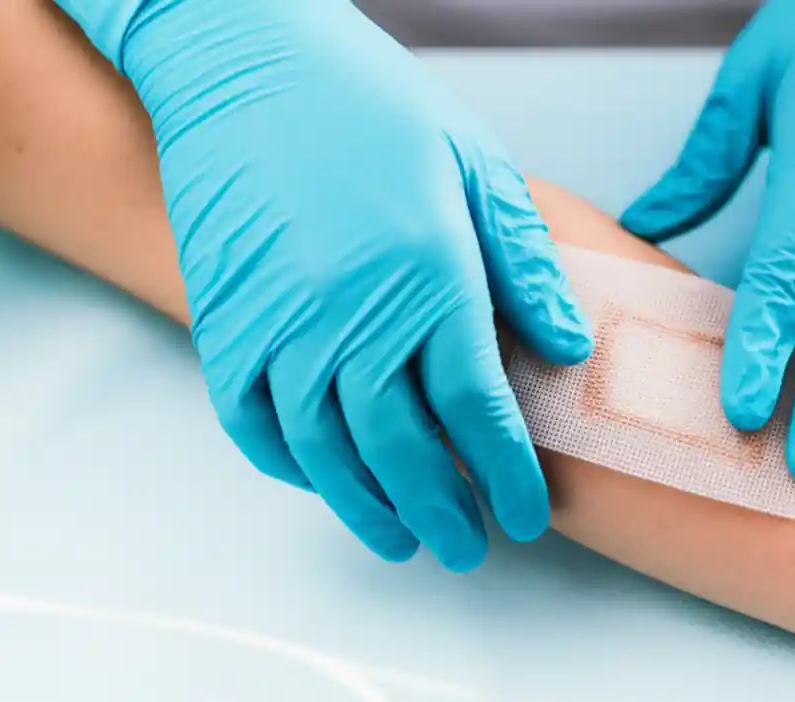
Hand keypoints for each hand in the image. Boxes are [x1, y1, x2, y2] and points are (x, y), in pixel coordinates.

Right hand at [56, 0, 592, 568]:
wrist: (249, 59)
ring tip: (404, 540)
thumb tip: (572, 349)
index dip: (508, 473)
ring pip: (326, 450)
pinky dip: (289, 465)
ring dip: (368, 507)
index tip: (530, 517)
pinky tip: (326, 482)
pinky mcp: (223, 321)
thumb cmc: (373, 105)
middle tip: (470, 548)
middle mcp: (350, 313)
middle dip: (444, 510)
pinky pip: (251, 421)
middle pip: (404, 447)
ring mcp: (278, 323)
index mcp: (428, 275)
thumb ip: (526, 264)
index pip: (479, 407)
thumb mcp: (476, 166)